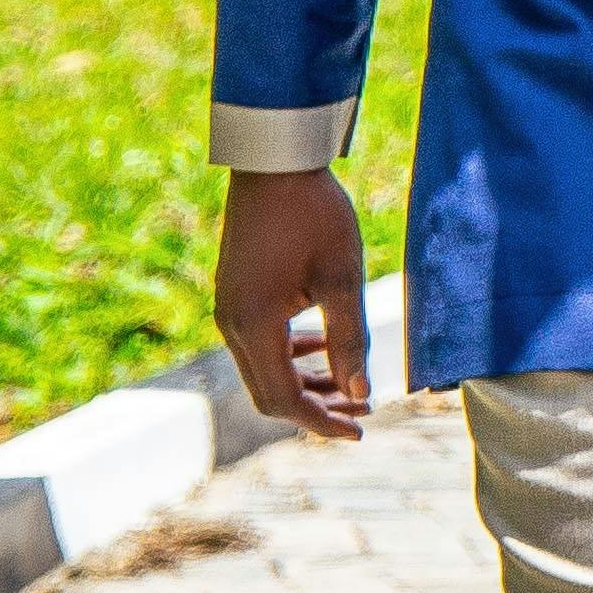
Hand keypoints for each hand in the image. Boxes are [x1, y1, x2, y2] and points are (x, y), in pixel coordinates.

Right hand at [214, 165, 372, 443]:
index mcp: (254, 325)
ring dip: (305, 383)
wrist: (274, 161)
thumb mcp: (342, 277)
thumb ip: (350, 340)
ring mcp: (228, 309)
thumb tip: (361, 393)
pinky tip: (324, 346)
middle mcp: (232, 324)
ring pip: (264, 370)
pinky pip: (259, 344)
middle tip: (363, 412)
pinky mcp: (234, 295)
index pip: (284, 400)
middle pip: (269, 393)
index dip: (322, 423)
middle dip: (317, 409)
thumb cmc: (314, 213)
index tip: (360, 430)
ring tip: (351, 386)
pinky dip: (291, 356)